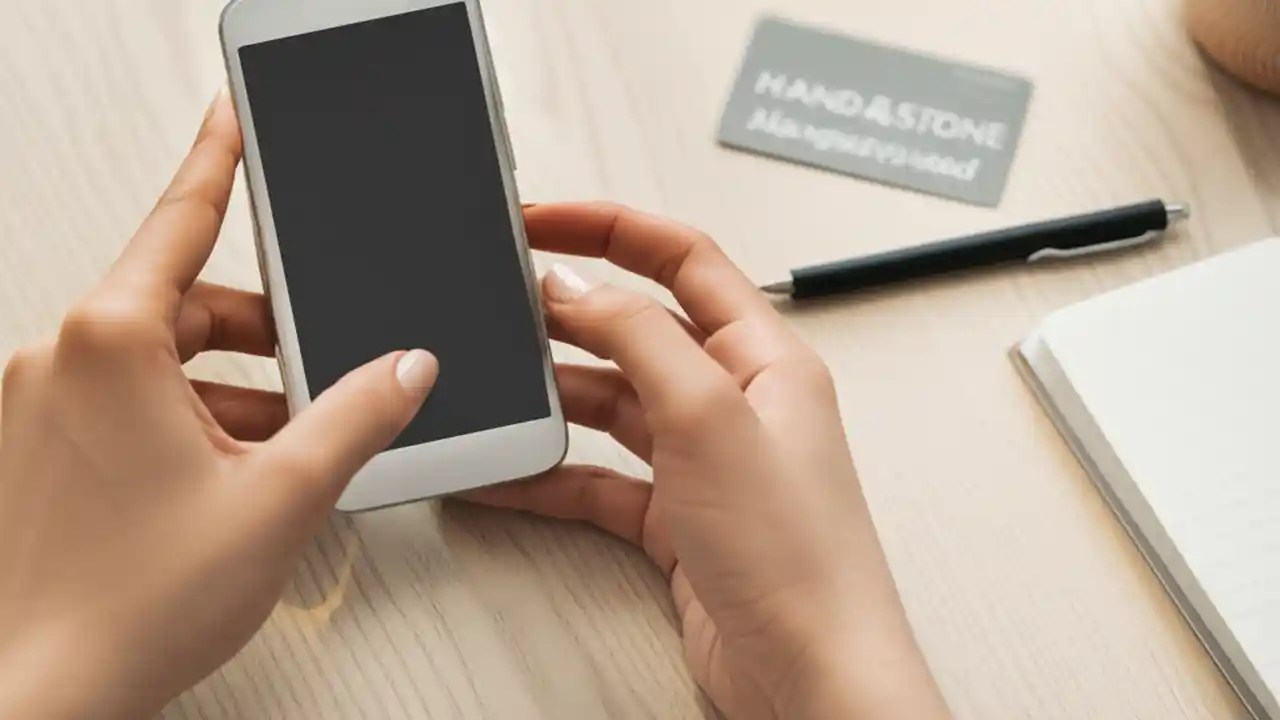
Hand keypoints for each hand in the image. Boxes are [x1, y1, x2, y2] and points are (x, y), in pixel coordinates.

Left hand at [0, 91, 438, 718]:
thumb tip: (405, 370)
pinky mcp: (31, 449)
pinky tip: (225, 479)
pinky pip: (121, 405)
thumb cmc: (129, 605)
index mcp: (112, 343)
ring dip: (225, 395)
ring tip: (280, 453)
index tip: (234, 116)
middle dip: (262, 337)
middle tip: (322, 373)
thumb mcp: (281, 498)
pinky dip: (180, 425)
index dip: (221, 161)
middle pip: (185, 306)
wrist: (37, 701)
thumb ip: (358, 416)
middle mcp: (59, 358)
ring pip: (157, 365)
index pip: (183, 221)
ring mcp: (36, 405)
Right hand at [465, 204, 950, 718]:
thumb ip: (638, 337)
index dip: (611, 228)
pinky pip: (599, 480)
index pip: (683, 259)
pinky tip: (506, 473)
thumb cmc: (797, 555)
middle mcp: (736, 403)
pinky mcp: (677, 521)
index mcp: (765, 357)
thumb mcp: (710, 415)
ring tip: (496, 388)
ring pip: (614, 406)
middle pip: (641, 329)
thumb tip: (576, 283)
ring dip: (555, 397)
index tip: (542, 220)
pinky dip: (550, 474)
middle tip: (504, 299)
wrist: (810, 675)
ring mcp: (704, 464)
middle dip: (571, 312)